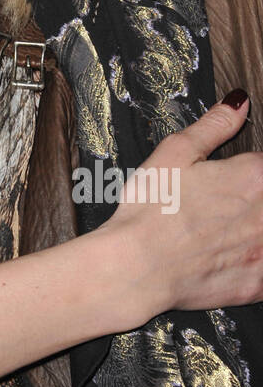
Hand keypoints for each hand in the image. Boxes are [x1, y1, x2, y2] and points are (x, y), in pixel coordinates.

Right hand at [106, 92, 262, 316]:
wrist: (136, 266)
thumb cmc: (151, 208)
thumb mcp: (176, 152)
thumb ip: (215, 125)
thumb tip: (239, 102)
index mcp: (254, 176)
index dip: (250, 170)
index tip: (231, 179)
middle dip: (251, 199)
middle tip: (218, 206)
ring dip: (253, 228)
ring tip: (221, 229)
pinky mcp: (258, 284)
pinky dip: (253, 261)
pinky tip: (230, 257)